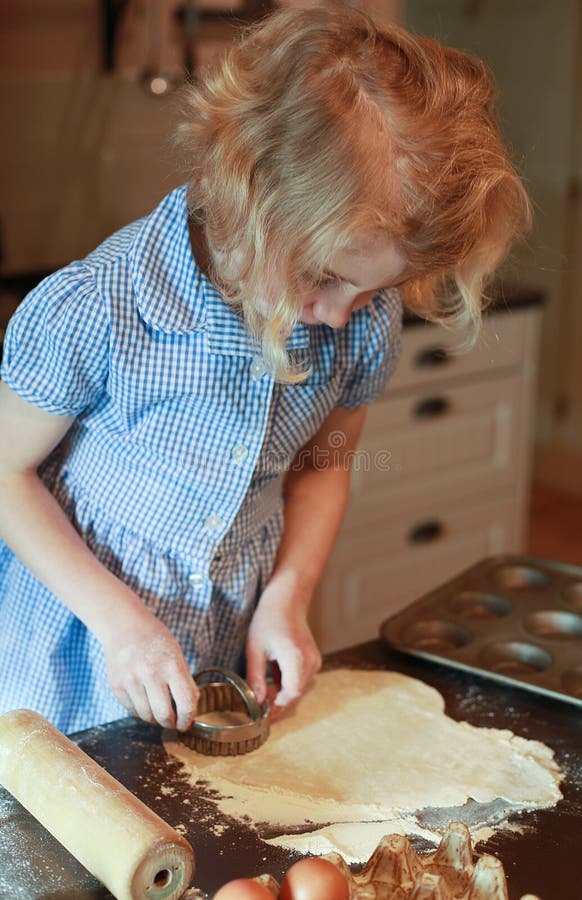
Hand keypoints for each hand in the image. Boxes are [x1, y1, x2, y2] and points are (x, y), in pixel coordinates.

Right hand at [99, 605, 198, 730]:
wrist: (125, 626)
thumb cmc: (156, 641)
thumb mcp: (177, 655)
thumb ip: (184, 682)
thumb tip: (189, 712)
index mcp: (171, 665)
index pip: (185, 703)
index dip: (188, 719)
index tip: (186, 724)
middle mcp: (150, 673)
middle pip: (164, 715)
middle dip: (171, 724)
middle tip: (173, 723)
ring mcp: (131, 680)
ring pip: (147, 716)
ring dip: (155, 719)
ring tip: (159, 710)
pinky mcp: (116, 686)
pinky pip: (132, 710)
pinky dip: (141, 711)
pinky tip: (145, 701)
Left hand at [245, 574, 321, 711]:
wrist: (287, 598)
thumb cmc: (269, 619)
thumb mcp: (254, 648)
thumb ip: (255, 677)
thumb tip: (257, 700)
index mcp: (296, 659)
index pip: (291, 694)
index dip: (276, 706)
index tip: (261, 712)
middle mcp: (310, 660)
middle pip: (295, 692)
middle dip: (277, 700)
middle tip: (258, 702)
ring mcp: (314, 659)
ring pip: (298, 686)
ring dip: (281, 690)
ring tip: (263, 686)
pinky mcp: (313, 657)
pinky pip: (301, 677)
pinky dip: (287, 680)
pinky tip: (273, 672)